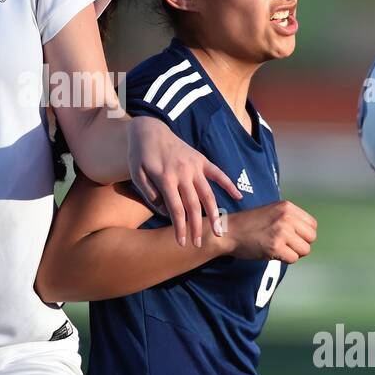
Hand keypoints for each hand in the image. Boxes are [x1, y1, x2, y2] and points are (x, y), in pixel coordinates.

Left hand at [127, 115, 241, 246]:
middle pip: (194, 205)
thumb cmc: (140, 155)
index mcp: (165, 178)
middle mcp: (183, 172)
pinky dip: (229, 184)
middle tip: (199, 244)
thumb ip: (149, 194)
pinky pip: (218, 173)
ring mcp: (194, 165)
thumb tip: (166, 212)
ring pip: (208, 194)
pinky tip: (238, 197)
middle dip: (197, 227)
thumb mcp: (136, 174)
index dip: (180, 228)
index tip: (182, 243)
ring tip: (218, 230)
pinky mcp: (201, 159)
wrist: (149, 129)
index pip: (175, 209)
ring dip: (214, 213)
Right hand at [222, 199, 316, 262]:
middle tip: (286, 245)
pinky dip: (284, 260)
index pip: (312, 224)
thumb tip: (307, 233)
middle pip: (311, 237)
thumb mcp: (272, 211)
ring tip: (279, 248)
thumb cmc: (249, 224)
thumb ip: (290, 218)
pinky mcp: (275, 246)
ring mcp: (281, 231)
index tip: (293, 237)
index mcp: (287, 207)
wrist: (229, 232)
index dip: (304, 234)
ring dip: (293, 253)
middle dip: (301, 244)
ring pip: (304, 250)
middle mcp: (286, 217)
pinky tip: (273, 252)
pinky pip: (293, 259)